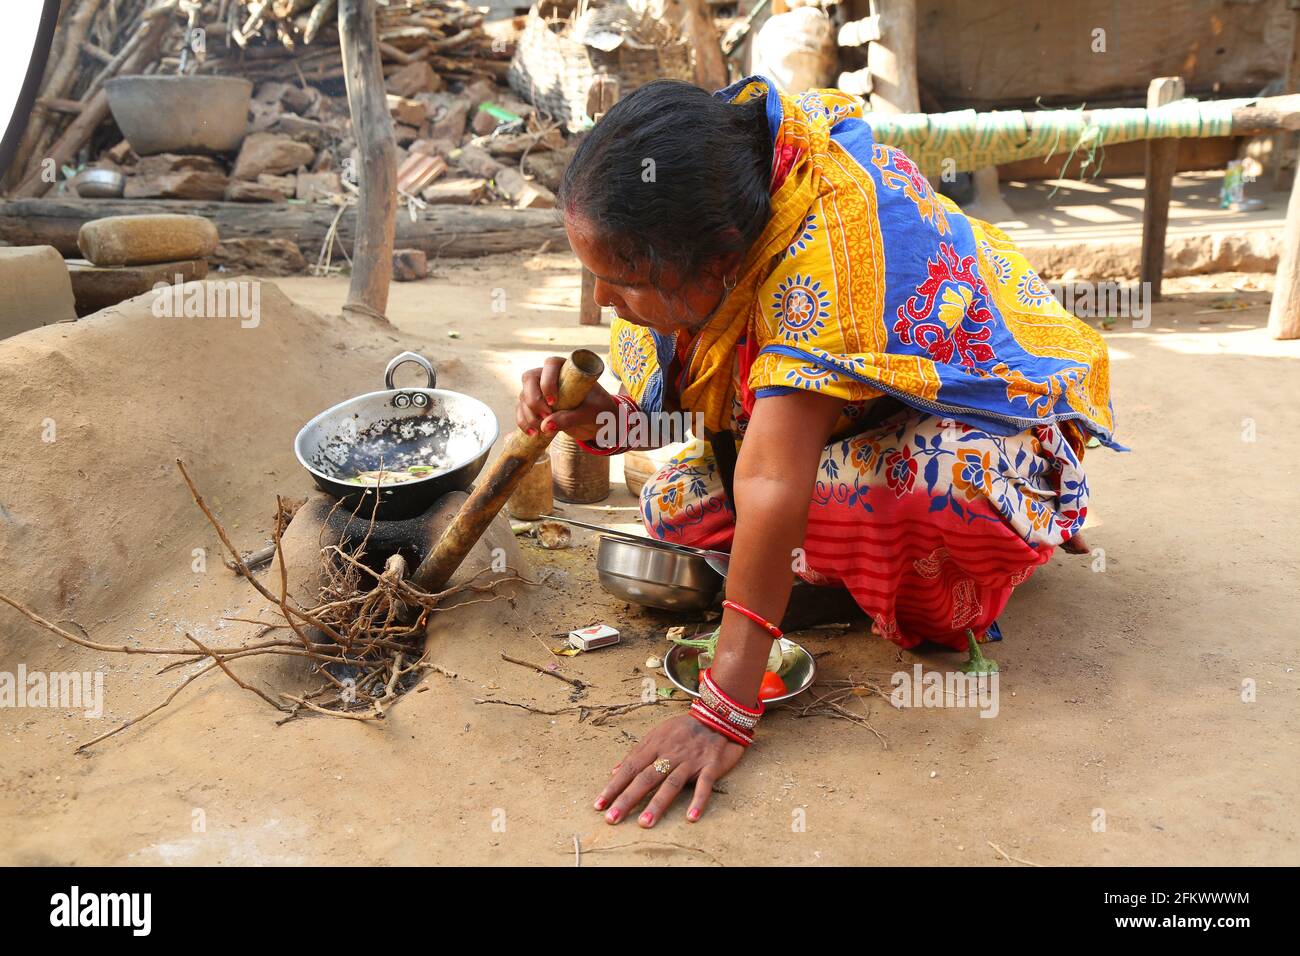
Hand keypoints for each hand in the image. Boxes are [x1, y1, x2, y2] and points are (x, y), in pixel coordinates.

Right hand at [516, 356, 616, 441]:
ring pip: (524, 396)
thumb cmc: (599, 410)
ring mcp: (540, 390)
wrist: (600, 421)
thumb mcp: (589, 414)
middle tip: (546, 415)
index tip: (554, 402)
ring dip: (529, 414)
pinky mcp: (536, 406)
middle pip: (529, 379)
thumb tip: (544, 426)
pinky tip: (533, 434)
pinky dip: (524, 423)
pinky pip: (522, 411)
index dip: (547, 381)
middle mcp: (550, 376)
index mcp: (567, 368)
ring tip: (541, 430)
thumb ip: (570, 418)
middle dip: (533, 399)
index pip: (550, 365)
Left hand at [594, 714, 745, 826]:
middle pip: (646, 778)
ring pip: (671, 784)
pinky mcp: (711, 766)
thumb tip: (614, 771)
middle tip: (612, 818)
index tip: (599, 805)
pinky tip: (692, 817)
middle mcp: (670, 754)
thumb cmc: (684, 729)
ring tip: (644, 823)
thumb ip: (636, 753)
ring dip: (657, 804)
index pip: (630, 768)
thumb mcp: (657, 734)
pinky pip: (704, 785)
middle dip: (628, 798)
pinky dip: (699, 800)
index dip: (614, 786)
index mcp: (655, 746)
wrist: (718, 716)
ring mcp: (690, 761)